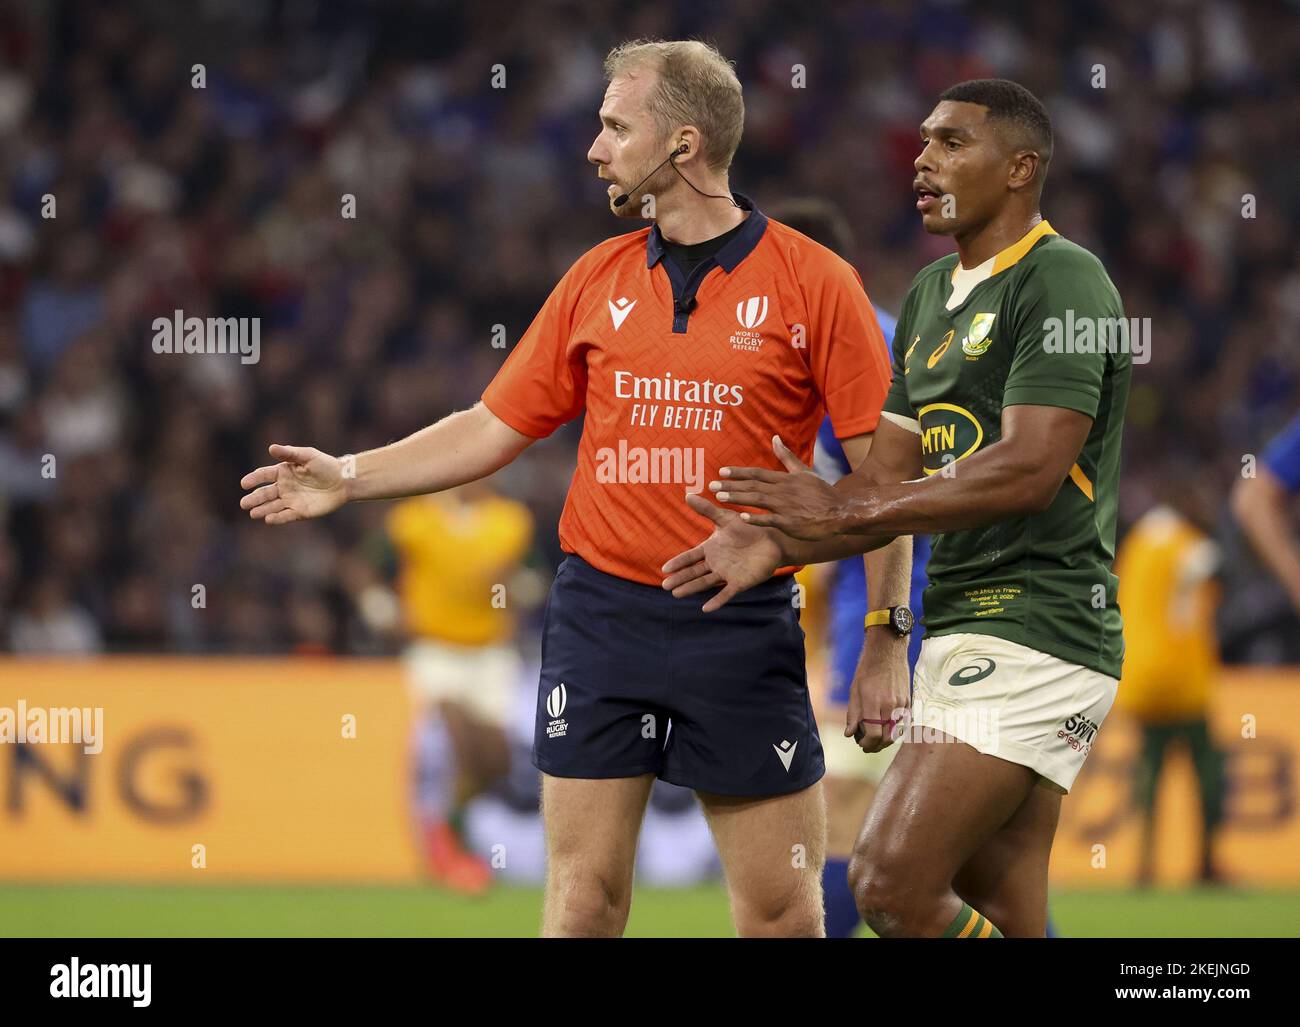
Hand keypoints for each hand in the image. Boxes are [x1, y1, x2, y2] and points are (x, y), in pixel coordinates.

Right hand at [240, 444, 349, 523]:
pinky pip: (285, 515)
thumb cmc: (326, 465)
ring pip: (272, 506)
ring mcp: (291, 500)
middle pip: (265, 493)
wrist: (344, 481)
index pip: (263, 475)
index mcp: (283, 472)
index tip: (244, 483)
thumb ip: (290, 452)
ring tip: (253, 513)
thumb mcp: (308, 455)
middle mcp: (284, 487)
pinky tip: (268, 519)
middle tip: (243, 504)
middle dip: (254, 499)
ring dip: (262, 510)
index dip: (253, 479)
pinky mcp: (300, 512)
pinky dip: (277, 518)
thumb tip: (271, 448)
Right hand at [661, 492, 786, 611]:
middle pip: (694, 572)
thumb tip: (687, 495)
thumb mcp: (725, 518)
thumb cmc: (748, 528)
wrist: (773, 540)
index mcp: (711, 548)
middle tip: (665, 585)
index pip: (690, 557)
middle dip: (680, 578)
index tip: (664, 569)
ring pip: (705, 583)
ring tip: (676, 594)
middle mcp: (716, 563)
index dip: (678, 563)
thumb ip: (707, 509)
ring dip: (691, 588)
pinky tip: (706, 608)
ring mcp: (727, 574)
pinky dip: (717, 600)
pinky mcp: (740, 582)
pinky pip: (726, 593)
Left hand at [710, 435, 849, 540]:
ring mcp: (786, 507)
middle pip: (753, 486)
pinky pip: (770, 519)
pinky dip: (756, 517)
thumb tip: (774, 438)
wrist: (840, 512)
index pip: (757, 473)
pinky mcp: (790, 523)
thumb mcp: (803, 472)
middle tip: (711, 485)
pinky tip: (741, 517)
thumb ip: (787, 457)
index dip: (738, 473)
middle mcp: (783, 490)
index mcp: (785, 479)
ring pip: (758, 500)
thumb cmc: (820, 493)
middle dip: (731, 485)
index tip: (721, 472)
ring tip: (720, 497)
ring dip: (738, 498)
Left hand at [845, 632, 911, 752]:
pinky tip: (887, 729)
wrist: (887, 653)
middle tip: (868, 747)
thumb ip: (853, 714)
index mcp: (873, 702)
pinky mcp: (908, 702)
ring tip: (877, 740)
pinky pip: (903, 723)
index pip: (873, 733)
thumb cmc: (867, 671)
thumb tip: (849, 734)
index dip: (867, 743)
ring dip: (886, 740)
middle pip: (886, 737)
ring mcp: (901, 704)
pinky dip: (895, 730)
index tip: (861, 744)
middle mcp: (889, 705)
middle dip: (876, 746)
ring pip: (896, 732)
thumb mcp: (854, 691)